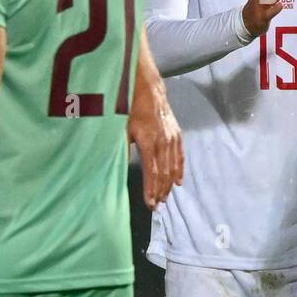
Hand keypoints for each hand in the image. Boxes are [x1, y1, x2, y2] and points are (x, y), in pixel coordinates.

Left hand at [128, 81, 184, 209]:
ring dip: (168, 184)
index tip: (149, 203)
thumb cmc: (131, 110)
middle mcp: (163, 142)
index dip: (150, 190)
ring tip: (164, 197)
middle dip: (160, 191)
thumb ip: (121, 150)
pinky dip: (180, 170)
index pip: (151, 172)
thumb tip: (116, 169)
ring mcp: (172, 139)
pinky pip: (180, 156)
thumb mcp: (122, 129)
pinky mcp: (177, 135)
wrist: (149, 91)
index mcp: (148, 142)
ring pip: (172, 167)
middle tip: (156, 206)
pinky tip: (178, 182)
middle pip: (163, 173)